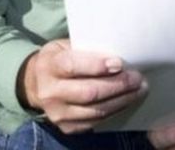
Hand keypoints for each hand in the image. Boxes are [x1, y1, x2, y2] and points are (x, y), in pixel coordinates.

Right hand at [18, 39, 147, 133]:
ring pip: (95, 110)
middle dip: (118, 85)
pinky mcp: (66, 127)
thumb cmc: (58, 59)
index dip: (96, 66)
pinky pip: (95, 121)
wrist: (35, 84)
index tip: (119, 64)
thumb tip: (119, 54)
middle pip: (88, 92)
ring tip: (138, 90)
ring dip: (122, 101)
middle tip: (138, 78)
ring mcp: (57, 113)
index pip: (72, 67)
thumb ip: (86, 49)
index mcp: (48, 66)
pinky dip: (114, 111)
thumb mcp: (65, 46)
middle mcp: (49, 92)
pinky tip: (126, 101)